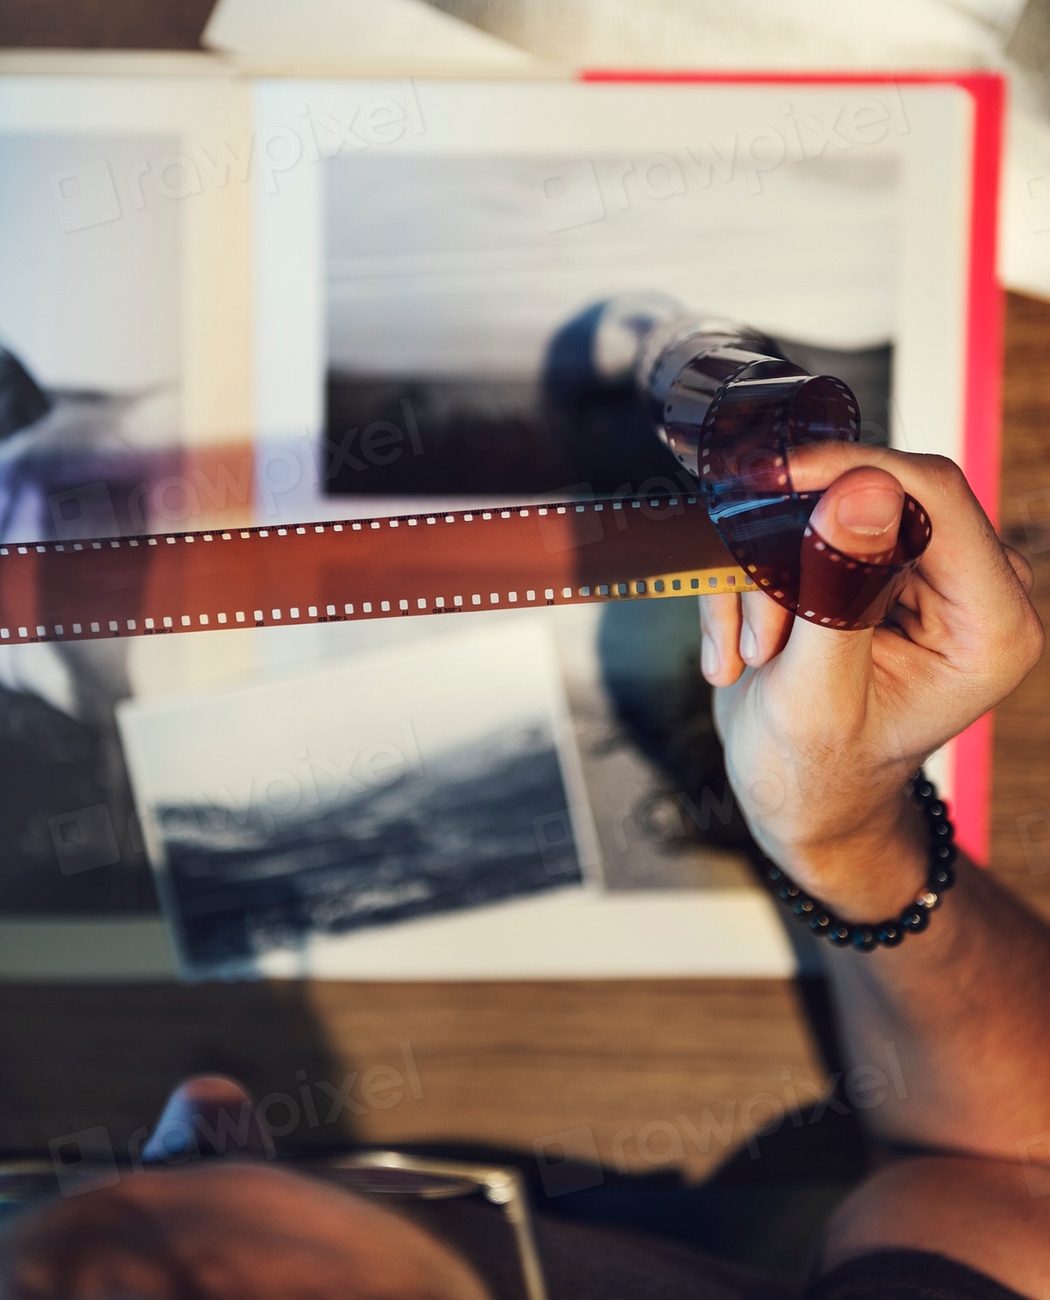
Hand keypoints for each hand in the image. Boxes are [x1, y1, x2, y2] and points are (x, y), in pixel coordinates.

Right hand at [700, 448, 1043, 920]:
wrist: (799, 798)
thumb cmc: (816, 772)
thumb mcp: (816, 694)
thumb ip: (839, 590)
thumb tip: (864, 484)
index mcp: (991, 624)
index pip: (934, 496)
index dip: (849, 471)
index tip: (768, 477)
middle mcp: (970, 586)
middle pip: (874, 494)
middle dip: (790, 554)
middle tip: (757, 636)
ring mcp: (918, 572)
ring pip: (819, 511)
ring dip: (761, 578)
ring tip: (749, 659)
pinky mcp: (869, 565)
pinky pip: (794, 531)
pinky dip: (750, 583)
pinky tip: (739, 651)